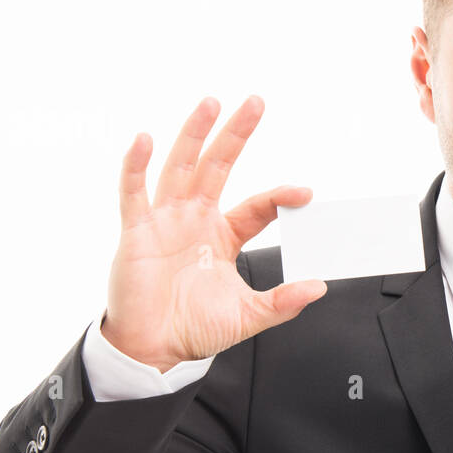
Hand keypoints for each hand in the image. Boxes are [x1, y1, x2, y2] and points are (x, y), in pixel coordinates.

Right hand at [102, 95, 325, 371]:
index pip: (256, 207)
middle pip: (218, 167)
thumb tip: (318, 288)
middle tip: (255, 102)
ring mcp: (165, 221)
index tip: (305, 194)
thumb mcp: (248, 315)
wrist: (155, 350)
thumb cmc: (193, 329)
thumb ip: (283, 302)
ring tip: (211, 104)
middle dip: (235, 135)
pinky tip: (144, 140)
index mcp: (222, 236)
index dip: (279, 197)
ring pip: (181, 168)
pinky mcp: (137, 232)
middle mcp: (194, 220)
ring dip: (194, 135)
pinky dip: (136, 166)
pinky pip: (134, 193)